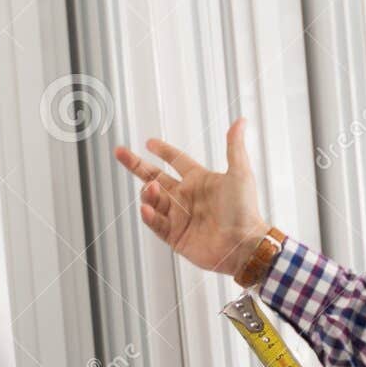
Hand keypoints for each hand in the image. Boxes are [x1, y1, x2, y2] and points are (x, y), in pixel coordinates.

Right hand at [113, 119, 268, 277]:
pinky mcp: (176, 236)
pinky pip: (156, 224)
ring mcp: (180, 217)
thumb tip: (241, 121)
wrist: (243, 244)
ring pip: (154, 200)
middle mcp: (188, 198)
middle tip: (120, 153)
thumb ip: (234, 146)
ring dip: (149, 193)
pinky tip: (147, 209)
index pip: (177, 161)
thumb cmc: (245, 210)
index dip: (164, 151)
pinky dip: (149, 216)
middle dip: (136, 165)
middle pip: (155, 177)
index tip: (149, 142)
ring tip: (151, 190)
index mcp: (200, 181)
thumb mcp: (240, 173)